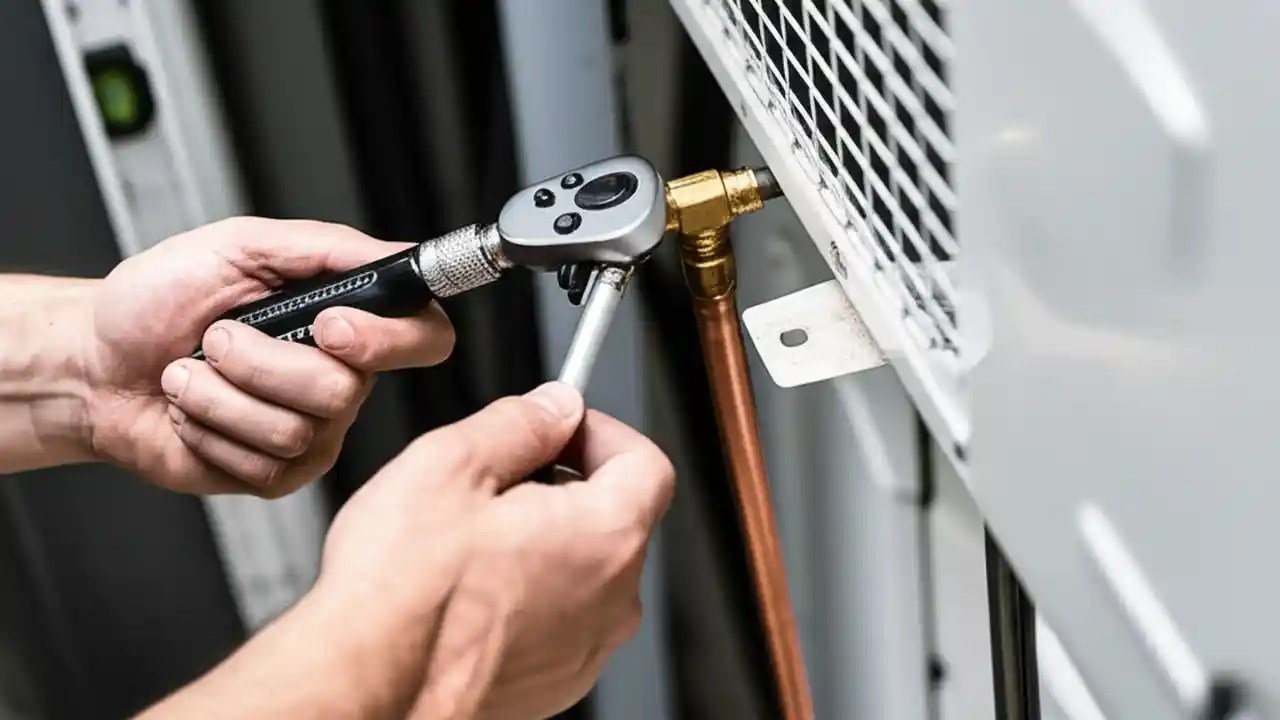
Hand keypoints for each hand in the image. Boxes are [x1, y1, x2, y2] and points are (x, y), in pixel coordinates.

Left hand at [84, 217, 454, 494]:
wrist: (94, 362)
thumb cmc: (158, 300)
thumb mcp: (240, 245)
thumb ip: (325, 247)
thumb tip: (395, 253)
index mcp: (346, 321)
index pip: (423, 337)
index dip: (389, 339)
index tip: (330, 325)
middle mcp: (340, 380)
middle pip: (346, 390)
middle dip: (260, 361)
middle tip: (217, 339)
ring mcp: (311, 433)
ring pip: (296, 429)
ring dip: (219, 395)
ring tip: (192, 374)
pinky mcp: (274, 475)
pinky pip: (263, 463)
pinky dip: (207, 429)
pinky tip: (192, 412)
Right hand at [317, 383, 675, 717]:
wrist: (367, 691)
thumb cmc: (402, 596)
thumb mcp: (451, 465)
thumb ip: (520, 423)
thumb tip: (553, 407)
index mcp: (605, 537)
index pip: (647, 464)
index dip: (600, 433)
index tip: (559, 426)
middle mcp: (611, 600)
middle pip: (616, 516)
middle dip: (563, 484)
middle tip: (497, 477)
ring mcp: (585, 650)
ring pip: (583, 568)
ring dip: (541, 540)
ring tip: (469, 538)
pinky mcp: (554, 684)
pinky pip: (559, 617)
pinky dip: (526, 593)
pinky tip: (467, 588)